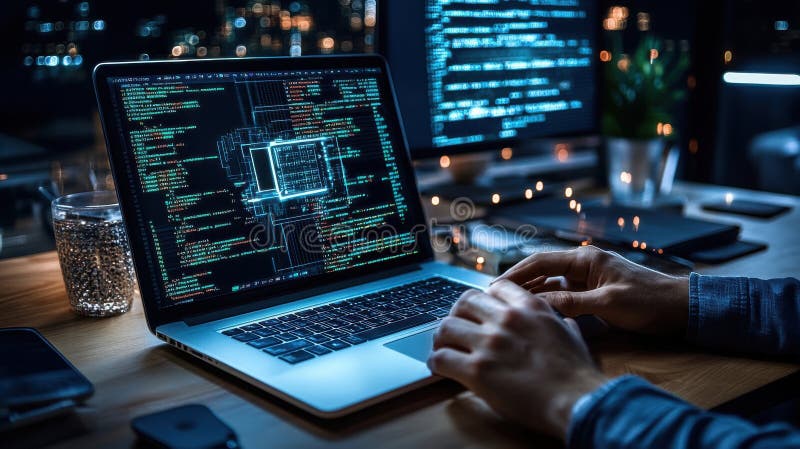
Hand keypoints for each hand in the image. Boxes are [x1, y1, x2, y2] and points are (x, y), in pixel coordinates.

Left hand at [428, 280, 606, 439]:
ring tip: (443, 348)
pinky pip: (442, 358)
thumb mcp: (572, 335)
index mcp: (529, 307)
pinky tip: (440, 368)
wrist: (576, 400)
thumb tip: (562, 324)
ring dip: (442, 338)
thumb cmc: (577, 373)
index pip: (495, 287)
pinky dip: (436, 362)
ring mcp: (490, 343)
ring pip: (446, 326)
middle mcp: (507, 319)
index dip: (484, 299)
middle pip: (464, 301)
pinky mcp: (477, 370)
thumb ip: (560, 324)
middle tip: (456, 329)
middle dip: (457, 314)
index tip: (480, 311)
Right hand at [496, 245, 689, 334]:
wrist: (679, 308)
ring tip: (505, 305)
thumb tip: (538, 304)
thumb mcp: (608, 303)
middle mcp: (582, 265)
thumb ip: (572, 302)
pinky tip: (533, 313)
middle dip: (517, 282)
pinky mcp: (591, 293)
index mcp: (585, 258)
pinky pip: (561, 295)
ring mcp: (586, 279)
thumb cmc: (648, 301)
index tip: (494, 286)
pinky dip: (546, 302)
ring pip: (549, 284)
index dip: (515, 273)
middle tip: (492, 297)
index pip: (540, 262)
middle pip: (541, 271)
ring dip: (529, 293)